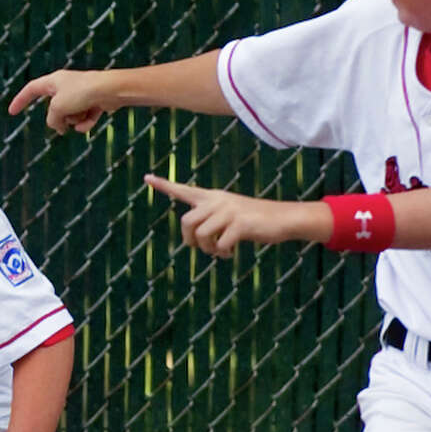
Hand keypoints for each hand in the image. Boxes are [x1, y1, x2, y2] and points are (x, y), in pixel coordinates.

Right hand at [8, 68, 116, 134]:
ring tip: (81, 115)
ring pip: (69, 116)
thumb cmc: (82, 93)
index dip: (20, 100)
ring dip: (73, 120)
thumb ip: (52, 120)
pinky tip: (89, 123)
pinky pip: (83, 119)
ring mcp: (80, 95)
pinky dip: (85, 123)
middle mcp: (66, 86)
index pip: (31, 89)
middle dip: (58, 120)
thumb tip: (60, 128)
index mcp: (53, 81)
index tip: (12, 112)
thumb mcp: (57, 108)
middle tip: (62, 126)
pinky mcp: (94, 103)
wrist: (110, 90)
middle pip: (53, 109)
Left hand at [145, 174, 302, 257]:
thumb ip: (209, 221)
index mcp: (214, 197)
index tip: (147, 178)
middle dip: (190, 241)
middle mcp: (218, 201)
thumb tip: (191, 239)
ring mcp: (229, 211)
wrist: (284, 218)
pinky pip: (219, 245)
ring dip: (208, 249)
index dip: (165, 185)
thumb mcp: (229, 215)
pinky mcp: (240, 224)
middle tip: (204, 248)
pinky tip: (231, 253)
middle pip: (186, 222)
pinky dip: (223, 253)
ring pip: (200, 235)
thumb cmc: (255, 221)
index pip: (184, 190)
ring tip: (220, 251)